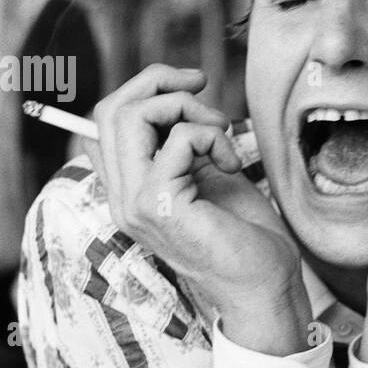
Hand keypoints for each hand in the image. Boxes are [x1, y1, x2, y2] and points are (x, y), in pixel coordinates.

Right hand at [89, 65, 307, 353]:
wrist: (265, 285)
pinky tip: (231, 162)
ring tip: (220, 131)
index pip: (102, 123)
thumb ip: (180, 142)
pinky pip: (176, 138)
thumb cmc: (244, 232)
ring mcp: (134, 203)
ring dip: (185, 107)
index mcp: (128, 189)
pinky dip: (211, 136)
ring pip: (130, 117)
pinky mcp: (159, 206)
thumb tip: (173, 96)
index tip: (190, 86)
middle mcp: (122, 197)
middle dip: (158, 83)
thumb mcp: (205, 173)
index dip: (142, 91)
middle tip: (203, 87)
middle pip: (109, 111)